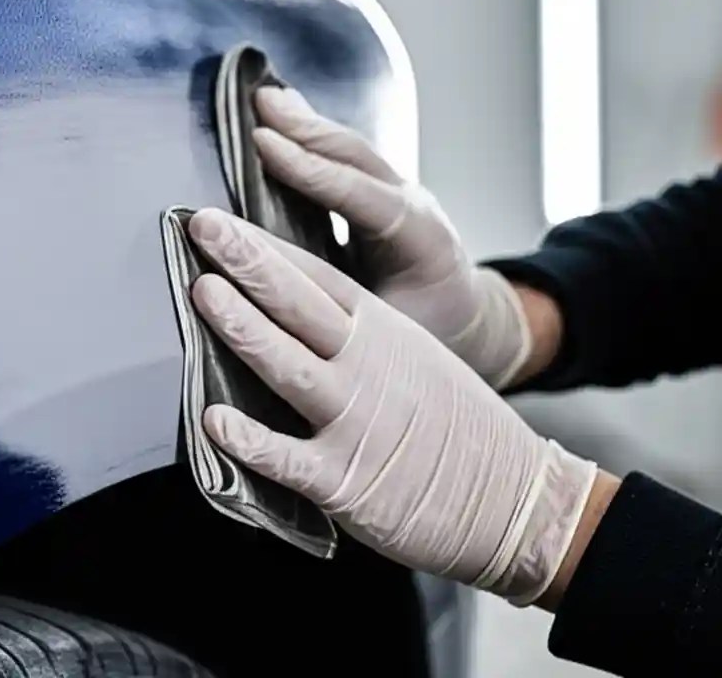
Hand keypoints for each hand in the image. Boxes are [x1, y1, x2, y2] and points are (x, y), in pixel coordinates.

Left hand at [187, 207, 595, 604]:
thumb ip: (356, 332)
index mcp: (384, 332)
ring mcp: (357, 422)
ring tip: (204, 293)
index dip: (267, 247)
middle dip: (249, 262)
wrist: (517, 501)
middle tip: (204, 226)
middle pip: (300, 304)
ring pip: (290, 366)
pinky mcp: (345, 481)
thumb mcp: (413, 357)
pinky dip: (252, 440)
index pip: (317, 276)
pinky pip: (288, 458)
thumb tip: (286, 304)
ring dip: (244, 329)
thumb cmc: (453, 428)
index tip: (223, 219)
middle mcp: (368, 367)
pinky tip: (214, 420)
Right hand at [252, 86, 530, 388]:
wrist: (469, 320)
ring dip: (308, 124)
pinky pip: (346, 159)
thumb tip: (285, 306)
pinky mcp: (384, 193)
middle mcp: (414, 207)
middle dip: (307, 130)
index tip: (265, 146)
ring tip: (266, 99)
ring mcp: (402, 194)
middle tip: (259, 106)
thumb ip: (349, 318)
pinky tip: (284, 117)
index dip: (311, 171)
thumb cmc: (431, 335)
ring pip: (353, 151)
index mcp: (421, 243)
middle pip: (358, 158)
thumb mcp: (395, 337)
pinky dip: (313, 137)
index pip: (361, 196)